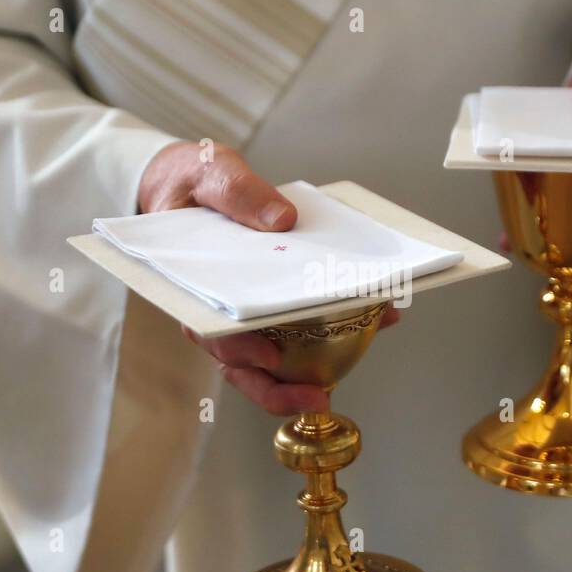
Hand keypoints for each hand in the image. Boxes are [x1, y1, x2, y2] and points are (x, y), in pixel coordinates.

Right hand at [142, 140, 397, 415]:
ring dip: (306, 376)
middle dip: (278, 389)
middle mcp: (217, 310)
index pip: (212, 331)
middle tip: (319, 397)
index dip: (240, 351)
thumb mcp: (213, 174)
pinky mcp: (273, 309)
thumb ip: (240, 194)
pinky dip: (337, 333)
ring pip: (270, 362)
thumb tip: (282, 220)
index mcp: (194, 286)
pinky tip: (377, 320)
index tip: (271, 358)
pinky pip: (300, 331)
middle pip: (242, 364)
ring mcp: (245, 316)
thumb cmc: (197, 182)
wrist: (195, 182)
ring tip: (350, 377)